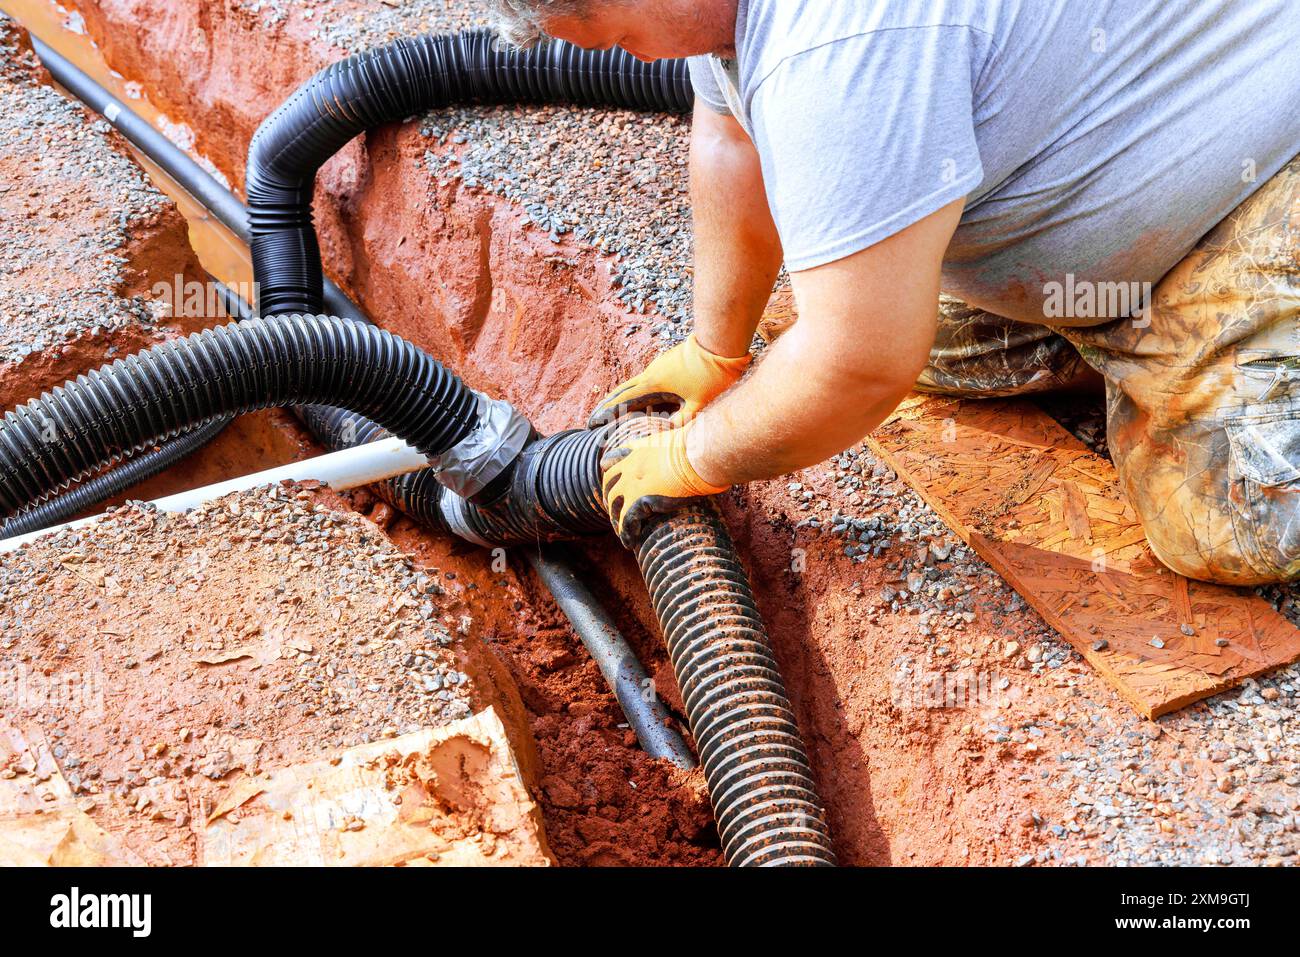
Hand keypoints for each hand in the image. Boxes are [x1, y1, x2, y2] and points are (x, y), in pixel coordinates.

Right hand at [587, 334, 750, 427]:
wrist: (719, 343)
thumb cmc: (710, 374)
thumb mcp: (699, 402)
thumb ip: (685, 419)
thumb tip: (673, 431)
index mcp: (654, 382)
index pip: (625, 397)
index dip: (609, 409)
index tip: (596, 418)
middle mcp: (652, 372)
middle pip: (626, 388)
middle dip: (612, 401)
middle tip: (598, 413)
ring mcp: (659, 365)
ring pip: (638, 382)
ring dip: (627, 394)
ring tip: (619, 407)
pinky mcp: (668, 361)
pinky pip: (650, 378)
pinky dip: (642, 388)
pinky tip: (647, 396)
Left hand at [600, 425, 729, 546]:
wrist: (698, 455)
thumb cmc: (698, 446)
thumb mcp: (680, 435)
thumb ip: (674, 433)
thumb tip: (684, 426)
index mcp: (639, 450)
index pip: (614, 458)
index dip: (610, 470)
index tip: (607, 475)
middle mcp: (631, 465)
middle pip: (610, 483)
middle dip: (610, 497)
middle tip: (615, 510)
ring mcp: (633, 483)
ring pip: (614, 503)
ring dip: (615, 517)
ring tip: (621, 530)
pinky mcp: (640, 500)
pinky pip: (627, 520)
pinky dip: (626, 533)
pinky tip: (629, 542)